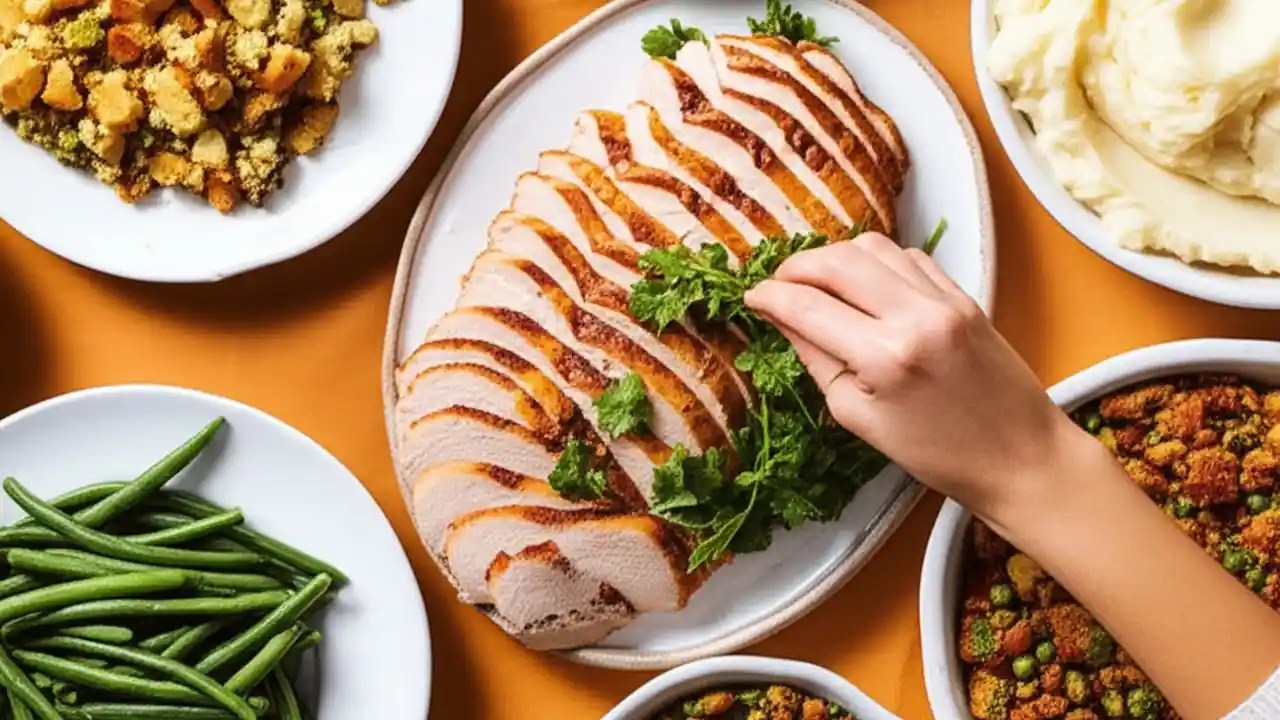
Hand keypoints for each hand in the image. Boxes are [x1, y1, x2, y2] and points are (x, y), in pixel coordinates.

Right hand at [744, 232, 1096, 525]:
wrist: (1020, 456)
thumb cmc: (937, 453)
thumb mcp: (859, 417)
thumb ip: (817, 360)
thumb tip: (783, 318)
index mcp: (885, 357)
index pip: (808, 307)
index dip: (770, 297)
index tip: (750, 296)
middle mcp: (916, 316)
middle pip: (837, 261)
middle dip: (797, 267)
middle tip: (777, 284)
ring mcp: (945, 299)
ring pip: (872, 247)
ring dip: (834, 257)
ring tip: (815, 281)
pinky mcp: (964, 294)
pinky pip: (907, 257)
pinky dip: (875, 262)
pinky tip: (863, 285)